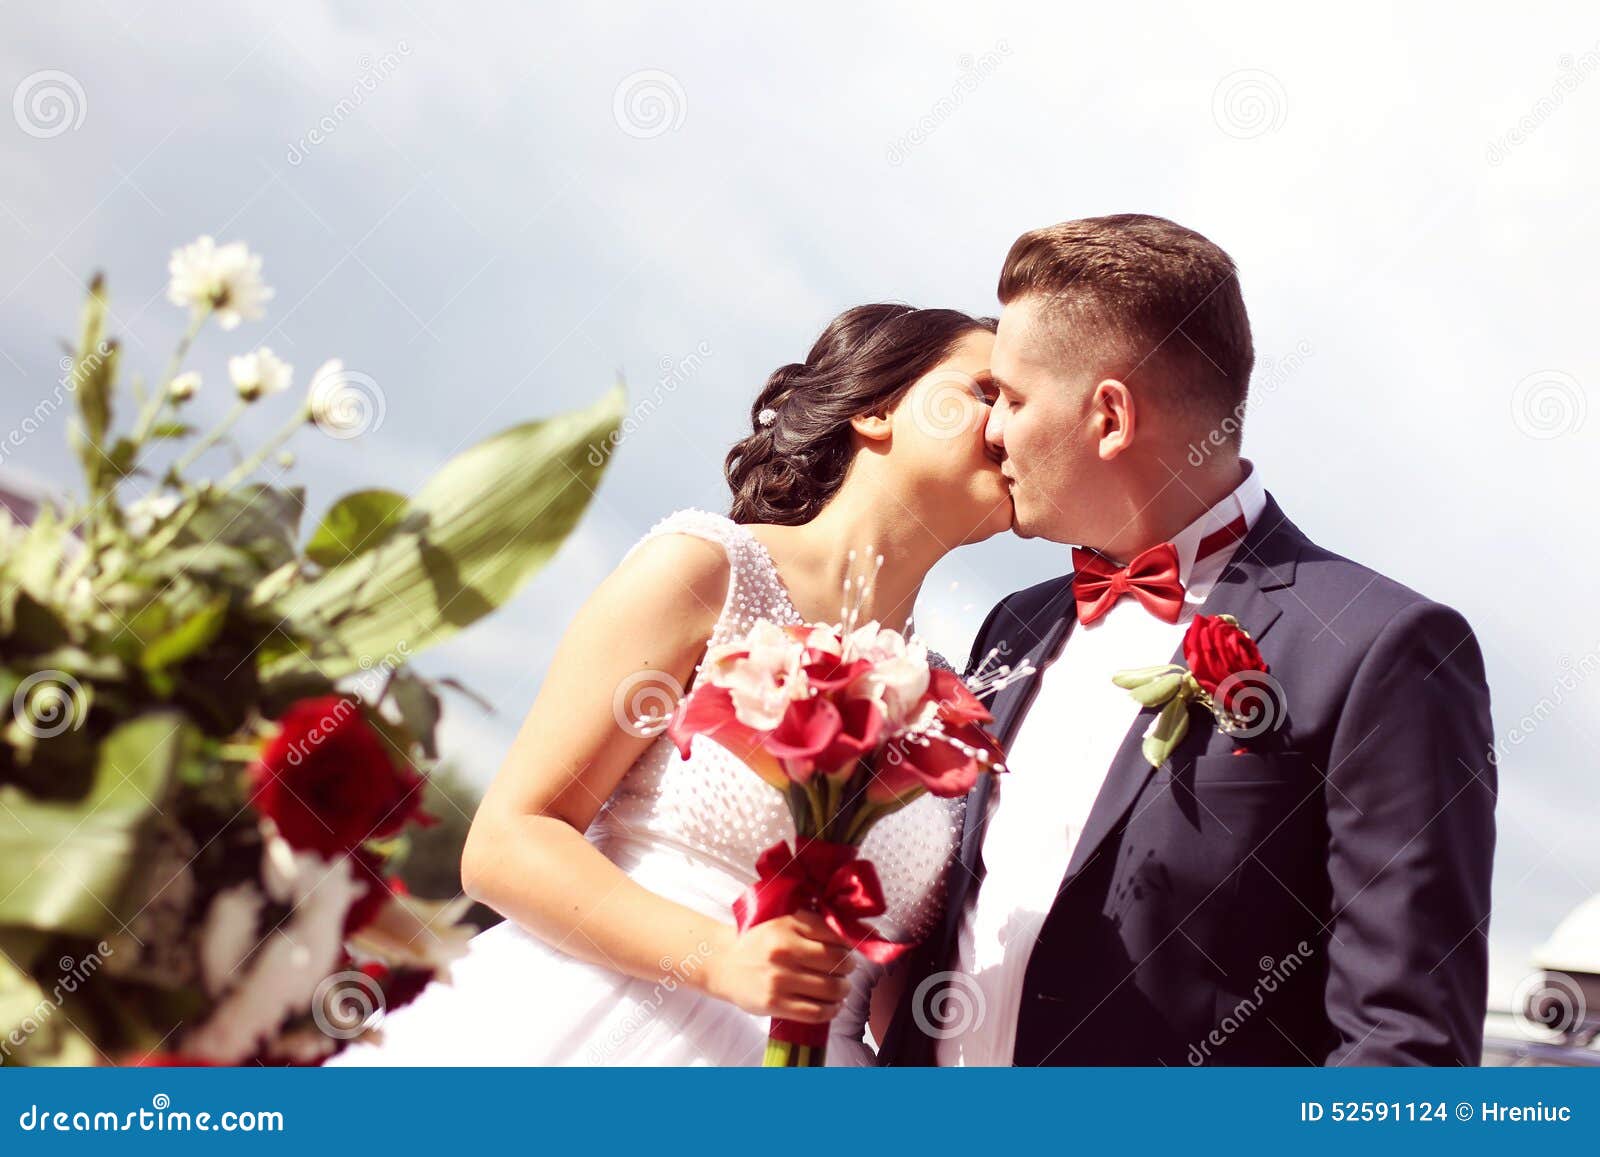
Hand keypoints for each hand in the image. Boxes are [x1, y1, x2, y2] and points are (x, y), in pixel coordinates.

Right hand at [702, 912, 856, 1022]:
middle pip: (836, 963)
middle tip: (847, 970)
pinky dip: (831, 1011)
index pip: (834, 935)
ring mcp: (779, 979)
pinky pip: (815, 1011)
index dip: (848, 945)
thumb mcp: (780, 921)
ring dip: (843, 990)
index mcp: (787, 926)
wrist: (722, 963)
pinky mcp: (774, 1003)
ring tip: (842, 989)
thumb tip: (848, 934)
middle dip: (848, 968)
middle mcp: (783, 951)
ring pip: (830, 989)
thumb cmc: (756, 941)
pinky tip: (833, 1006)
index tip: (849, 950)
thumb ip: (810, 923)